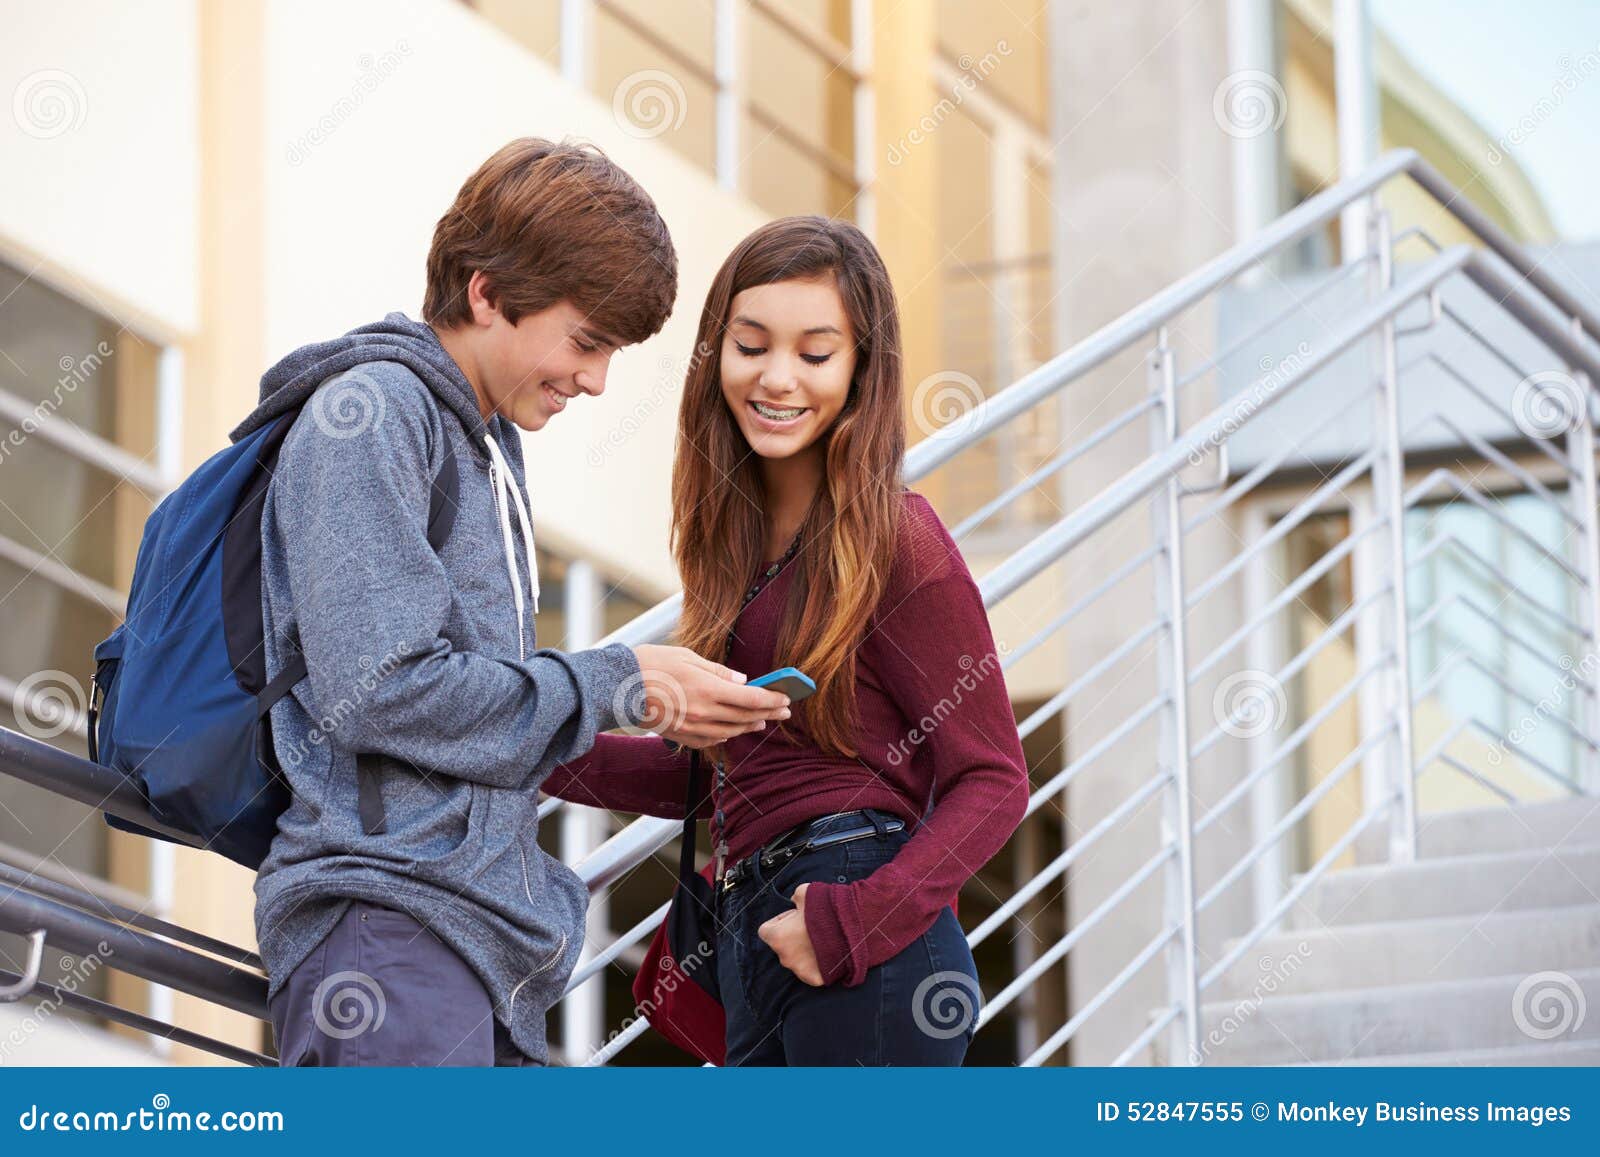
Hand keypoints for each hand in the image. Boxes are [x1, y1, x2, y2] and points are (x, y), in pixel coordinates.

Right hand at [630, 644, 790, 747]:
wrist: (619, 687)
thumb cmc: (651, 664)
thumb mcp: (688, 657)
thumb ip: (718, 671)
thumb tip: (742, 680)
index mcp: (709, 689)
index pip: (752, 698)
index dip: (772, 699)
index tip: (786, 699)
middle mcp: (705, 712)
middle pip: (745, 716)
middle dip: (768, 713)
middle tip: (784, 712)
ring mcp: (693, 727)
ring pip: (730, 731)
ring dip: (749, 726)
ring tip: (761, 721)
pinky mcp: (682, 736)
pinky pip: (710, 740)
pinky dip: (725, 736)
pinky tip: (731, 732)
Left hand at [757, 883, 822, 985]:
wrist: (851, 928)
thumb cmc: (826, 909)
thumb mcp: (805, 892)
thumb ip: (795, 897)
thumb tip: (794, 901)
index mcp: (777, 937)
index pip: (766, 931)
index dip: (779, 921)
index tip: (794, 917)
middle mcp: (784, 957)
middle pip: (781, 946)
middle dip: (792, 936)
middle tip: (811, 927)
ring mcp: (799, 970)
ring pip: (796, 959)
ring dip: (804, 950)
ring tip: (822, 939)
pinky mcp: (814, 979)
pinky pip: (810, 971)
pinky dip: (817, 963)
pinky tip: (828, 952)